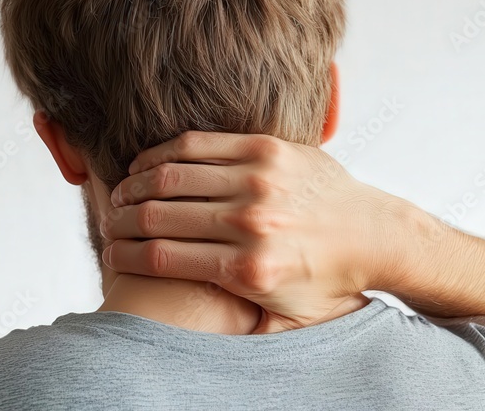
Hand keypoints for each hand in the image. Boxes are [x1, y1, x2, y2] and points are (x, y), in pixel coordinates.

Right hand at [99, 131, 416, 332]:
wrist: (375, 233)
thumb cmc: (327, 280)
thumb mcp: (288, 324)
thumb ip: (242, 332)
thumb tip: (194, 341)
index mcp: (248, 270)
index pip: (160, 257)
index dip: (122, 254)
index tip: (109, 251)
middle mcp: (251, 223)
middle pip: (158, 215)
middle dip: (121, 219)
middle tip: (110, 220)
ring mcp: (259, 180)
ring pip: (172, 175)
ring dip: (136, 183)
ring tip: (125, 192)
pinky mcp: (267, 148)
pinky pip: (199, 144)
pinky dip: (164, 153)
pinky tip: (150, 163)